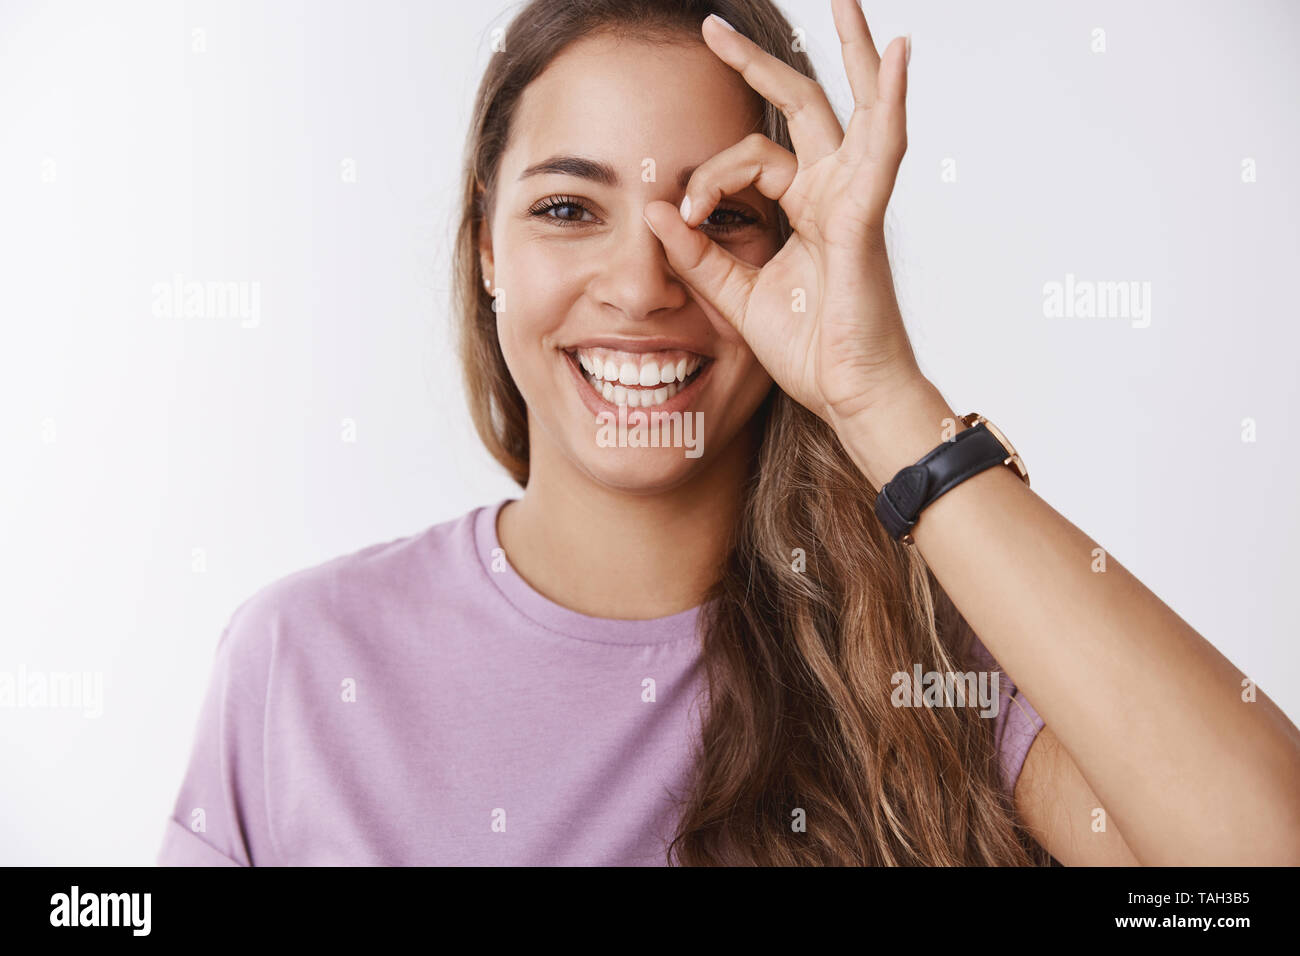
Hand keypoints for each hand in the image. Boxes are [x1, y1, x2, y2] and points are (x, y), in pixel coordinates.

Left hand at [642, 0, 926, 436]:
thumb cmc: (809, 351)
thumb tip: (653, 211)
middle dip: (757, 63)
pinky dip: (890, 101)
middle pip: (801, 107)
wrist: (848, 396)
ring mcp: (853, 199)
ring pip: (848, 108)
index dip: (707, 179)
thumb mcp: (735, 295)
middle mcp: (831, 193)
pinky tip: (896, 56)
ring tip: (846, 0)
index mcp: (804, 209)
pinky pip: (881, 149)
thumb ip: (697, 255)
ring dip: (850, 52)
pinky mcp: (864, 218)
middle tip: (713, 28)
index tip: (680, 217)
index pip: (751, 159)